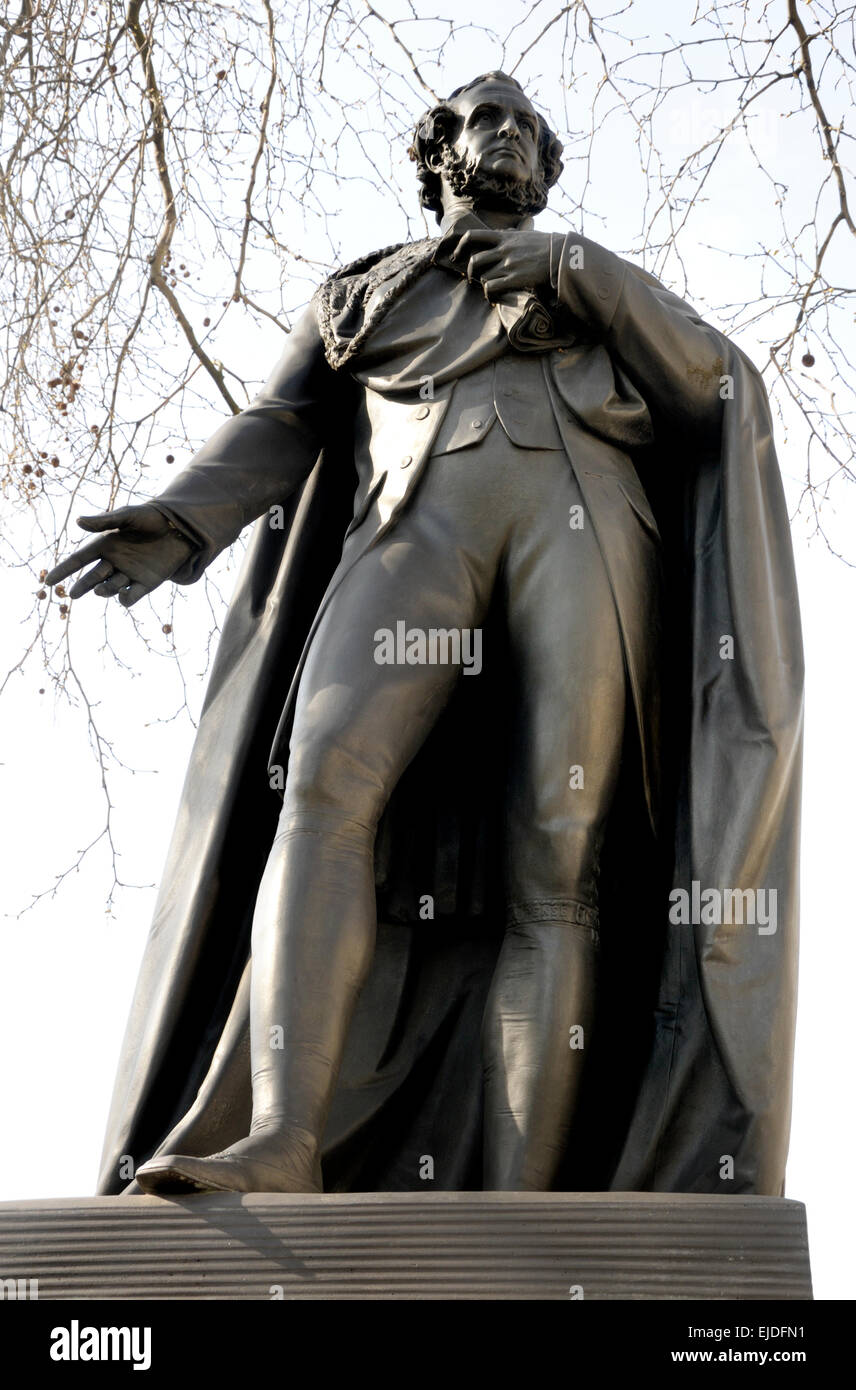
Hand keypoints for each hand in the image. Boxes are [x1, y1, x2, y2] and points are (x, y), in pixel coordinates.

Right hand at [44, 504, 195, 607]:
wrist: (181, 527)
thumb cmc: (152, 517)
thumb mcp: (127, 516)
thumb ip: (104, 521)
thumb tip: (78, 522)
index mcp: (106, 544)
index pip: (79, 559)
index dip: (64, 570)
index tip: (49, 582)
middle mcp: (115, 561)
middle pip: (92, 577)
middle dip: (82, 586)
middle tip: (74, 594)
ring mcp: (130, 573)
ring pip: (110, 587)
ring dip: (104, 589)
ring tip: (100, 588)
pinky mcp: (147, 583)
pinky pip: (131, 596)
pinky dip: (125, 598)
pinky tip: (123, 595)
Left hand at [447, 228, 552, 298]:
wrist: (561, 254)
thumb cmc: (545, 245)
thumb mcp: (525, 234)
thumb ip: (512, 234)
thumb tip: (506, 231)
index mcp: (504, 237)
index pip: (473, 236)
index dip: (460, 245)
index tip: (456, 255)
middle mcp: (503, 250)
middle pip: (475, 261)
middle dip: (471, 272)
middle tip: (473, 278)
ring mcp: (508, 265)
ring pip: (484, 277)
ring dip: (485, 284)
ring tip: (491, 288)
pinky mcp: (514, 279)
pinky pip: (491, 288)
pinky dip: (489, 294)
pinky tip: (494, 297)